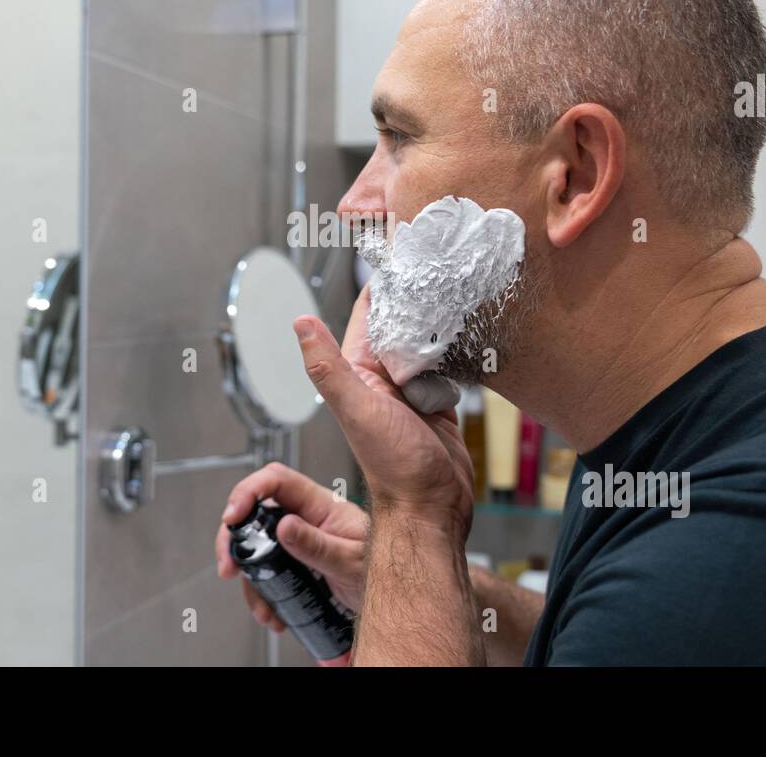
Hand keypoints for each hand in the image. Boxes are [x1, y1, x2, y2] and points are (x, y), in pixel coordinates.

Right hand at [215, 462, 369, 631]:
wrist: (397, 593)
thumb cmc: (386, 567)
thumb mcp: (351, 560)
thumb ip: (317, 544)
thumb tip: (283, 526)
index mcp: (321, 504)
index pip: (277, 480)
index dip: (248, 491)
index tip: (232, 516)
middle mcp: (307, 516)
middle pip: (256, 513)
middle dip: (236, 540)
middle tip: (230, 567)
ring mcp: (300, 538)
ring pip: (258, 546)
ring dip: (251, 577)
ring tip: (262, 606)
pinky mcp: (297, 560)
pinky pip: (269, 570)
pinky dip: (265, 593)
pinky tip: (273, 610)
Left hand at [293, 285, 475, 539]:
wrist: (432, 510)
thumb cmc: (393, 469)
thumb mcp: (357, 410)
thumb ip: (329, 369)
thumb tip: (299, 324)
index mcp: (358, 376)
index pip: (366, 320)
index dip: (377, 289)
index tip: (392, 255)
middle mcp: (382, 382)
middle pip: (398, 328)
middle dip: (412, 299)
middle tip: (432, 263)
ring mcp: (412, 394)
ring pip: (423, 346)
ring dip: (434, 323)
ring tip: (452, 288)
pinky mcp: (438, 406)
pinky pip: (446, 369)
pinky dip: (454, 351)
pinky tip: (466, 333)